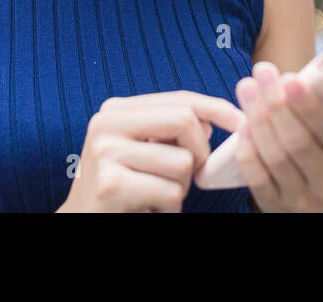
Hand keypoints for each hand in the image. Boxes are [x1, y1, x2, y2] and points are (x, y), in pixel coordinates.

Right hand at [58, 91, 244, 211]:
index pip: (178, 99)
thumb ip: (171, 130)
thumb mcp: (143, 150)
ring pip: (181, 163)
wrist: (81, 222)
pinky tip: (149, 210)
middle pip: (184, 121)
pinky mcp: (112, 185)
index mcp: (115, 110)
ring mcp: (105, 153)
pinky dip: (169, 210)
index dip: (215, 108)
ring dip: (180, 188)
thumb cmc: (121, 188)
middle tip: (189, 177)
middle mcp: (106, 124)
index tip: (241, 122)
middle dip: (199, 152)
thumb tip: (211, 120)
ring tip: (155, 196)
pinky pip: (170, 193)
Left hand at [235, 60, 322, 211]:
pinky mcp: (277, 208)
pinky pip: (258, 179)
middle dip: (276, 104)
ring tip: (247, 87)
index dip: (310, 107)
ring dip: (256, 120)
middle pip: (298, 143)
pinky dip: (248, 152)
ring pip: (275, 158)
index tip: (292, 78)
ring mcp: (303, 200)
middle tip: (261, 71)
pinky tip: (241, 126)